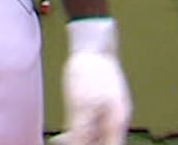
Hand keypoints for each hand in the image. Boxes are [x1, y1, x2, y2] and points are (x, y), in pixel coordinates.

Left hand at [51, 18, 131, 144]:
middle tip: (63, 143)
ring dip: (80, 141)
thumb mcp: (80, 104)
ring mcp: (111, 110)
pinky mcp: (102, 103)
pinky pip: (93, 125)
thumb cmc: (89, 71)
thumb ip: (80, 129)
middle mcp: (117, 118)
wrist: (94, 43)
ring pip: (97, 136)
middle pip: (104, 143)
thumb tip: (75, 144)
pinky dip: (79, 132)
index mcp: (116, 121)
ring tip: (60, 141)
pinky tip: (64, 135)